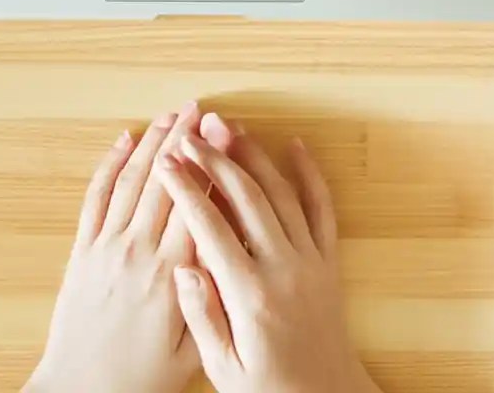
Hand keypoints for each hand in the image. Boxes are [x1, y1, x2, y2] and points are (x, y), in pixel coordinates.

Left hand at [25, 103, 207, 392]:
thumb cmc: (140, 379)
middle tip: (203, 109)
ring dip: (152, 143)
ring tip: (172, 113)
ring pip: (132, 181)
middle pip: (166, 183)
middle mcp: (136, 252)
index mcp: (170, 276)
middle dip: (185, 141)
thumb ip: (209, 302)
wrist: (80, 391)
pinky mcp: (82, 251)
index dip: (212, 166)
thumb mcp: (190, 353)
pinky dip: (109, 165)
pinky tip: (123, 141)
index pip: (197, 207)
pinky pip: (96, 197)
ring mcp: (105, 247)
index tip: (225, 135)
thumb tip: (227, 257)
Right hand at [159, 115, 381, 392]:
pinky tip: (296, 147)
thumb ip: (201, 315)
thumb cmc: (269, 390)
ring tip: (228, 127)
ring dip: (253, 157)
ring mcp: (310, 261)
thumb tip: (181, 266)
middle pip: (246, 198)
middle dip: (215, 159)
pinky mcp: (328, 262)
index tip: (166, 163)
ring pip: (281, 194)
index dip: (186, 190)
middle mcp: (284, 270)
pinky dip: (310, 175)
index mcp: (250, 296)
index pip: (211, 228)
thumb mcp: (223, 367)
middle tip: (190, 132)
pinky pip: (322, 209)